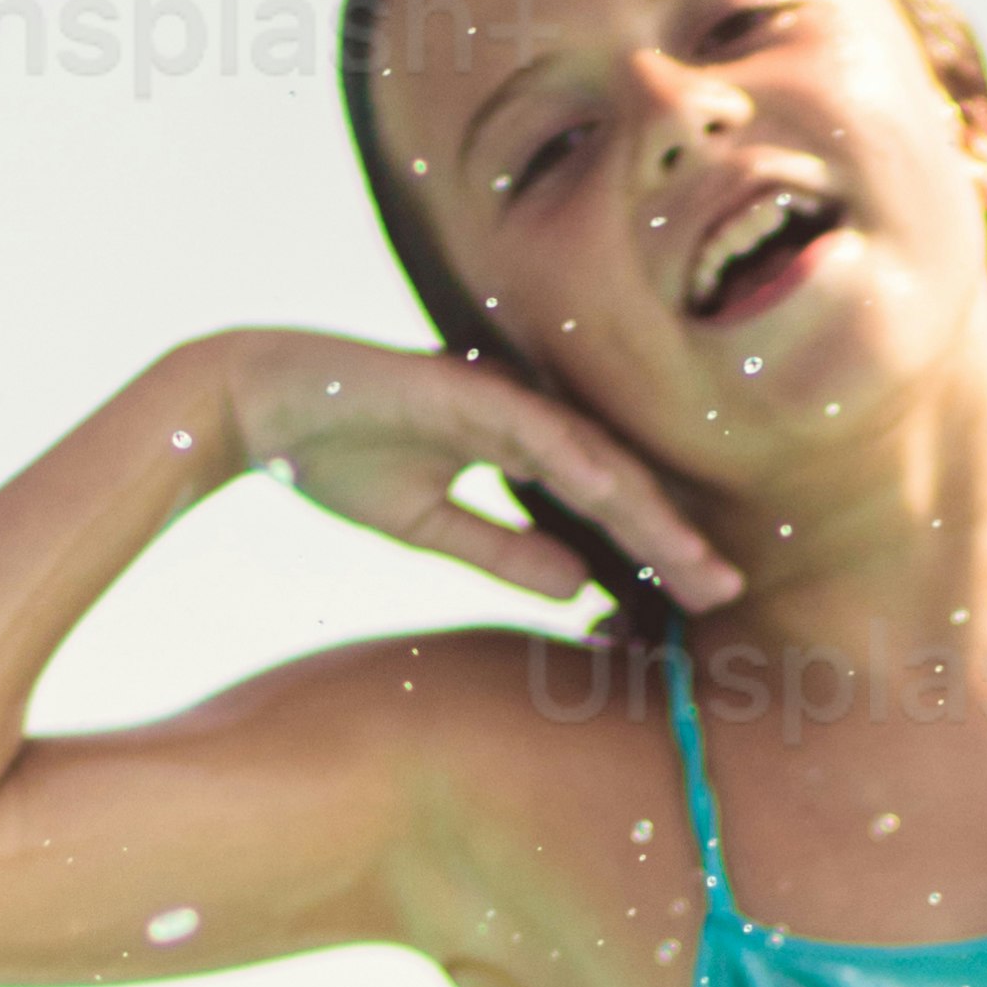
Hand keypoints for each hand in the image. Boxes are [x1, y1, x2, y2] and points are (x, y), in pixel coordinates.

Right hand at [212, 327, 738, 621]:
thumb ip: (502, 551)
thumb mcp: (429, 523)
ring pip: (597, 457)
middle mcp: (523, 415)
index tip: (706, 600)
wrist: (257, 402)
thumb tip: (579, 587)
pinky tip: (622, 505)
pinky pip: (538, 430)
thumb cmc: (337, 451)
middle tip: (730, 593)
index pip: (607, 503)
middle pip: (621, 480)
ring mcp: (498, 395)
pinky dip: (584, 467)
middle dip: (676, 538)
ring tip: (698, 566)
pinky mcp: (464, 386)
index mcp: (519, 445)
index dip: (658, 550)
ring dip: (651, 512)